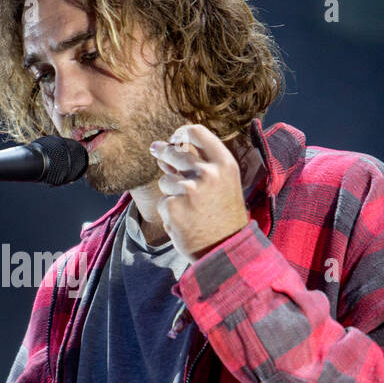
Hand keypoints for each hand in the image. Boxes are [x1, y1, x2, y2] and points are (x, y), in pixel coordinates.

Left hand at [150, 123, 248, 260]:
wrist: (226, 250)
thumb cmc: (224, 215)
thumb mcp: (223, 183)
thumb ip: (200, 164)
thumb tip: (163, 147)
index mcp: (224, 163)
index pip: (196, 132)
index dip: (180, 133)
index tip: (173, 139)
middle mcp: (208, 173)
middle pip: (174, 152)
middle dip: (163, 153)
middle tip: (157, 152)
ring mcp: (189, 190)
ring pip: (165, 180)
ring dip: (171, 192)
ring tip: (190, 208)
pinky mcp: (174, 207)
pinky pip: (163, 202)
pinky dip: (170, 212)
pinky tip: (185, 221)